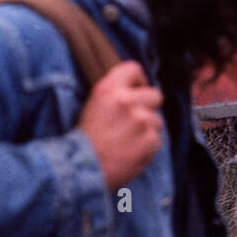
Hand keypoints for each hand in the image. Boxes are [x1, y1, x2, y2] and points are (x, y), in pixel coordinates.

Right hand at [78, 61, 163, 191]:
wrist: (80, 168)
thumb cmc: (84, 138)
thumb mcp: (94, 105)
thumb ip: (115, 94)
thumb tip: (139, 89)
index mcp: (108, 88)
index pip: (134, 68)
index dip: (138, 81)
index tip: (136, 90)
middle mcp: (127, 101)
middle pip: (155, 95)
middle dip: (148, 107)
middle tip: (133, 121)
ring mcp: (141, 120)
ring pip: (157, 120)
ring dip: (146, 130)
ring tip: (126, 141)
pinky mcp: (151, 140)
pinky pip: (157, 139)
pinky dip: (147, 146)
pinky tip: (130, 151)